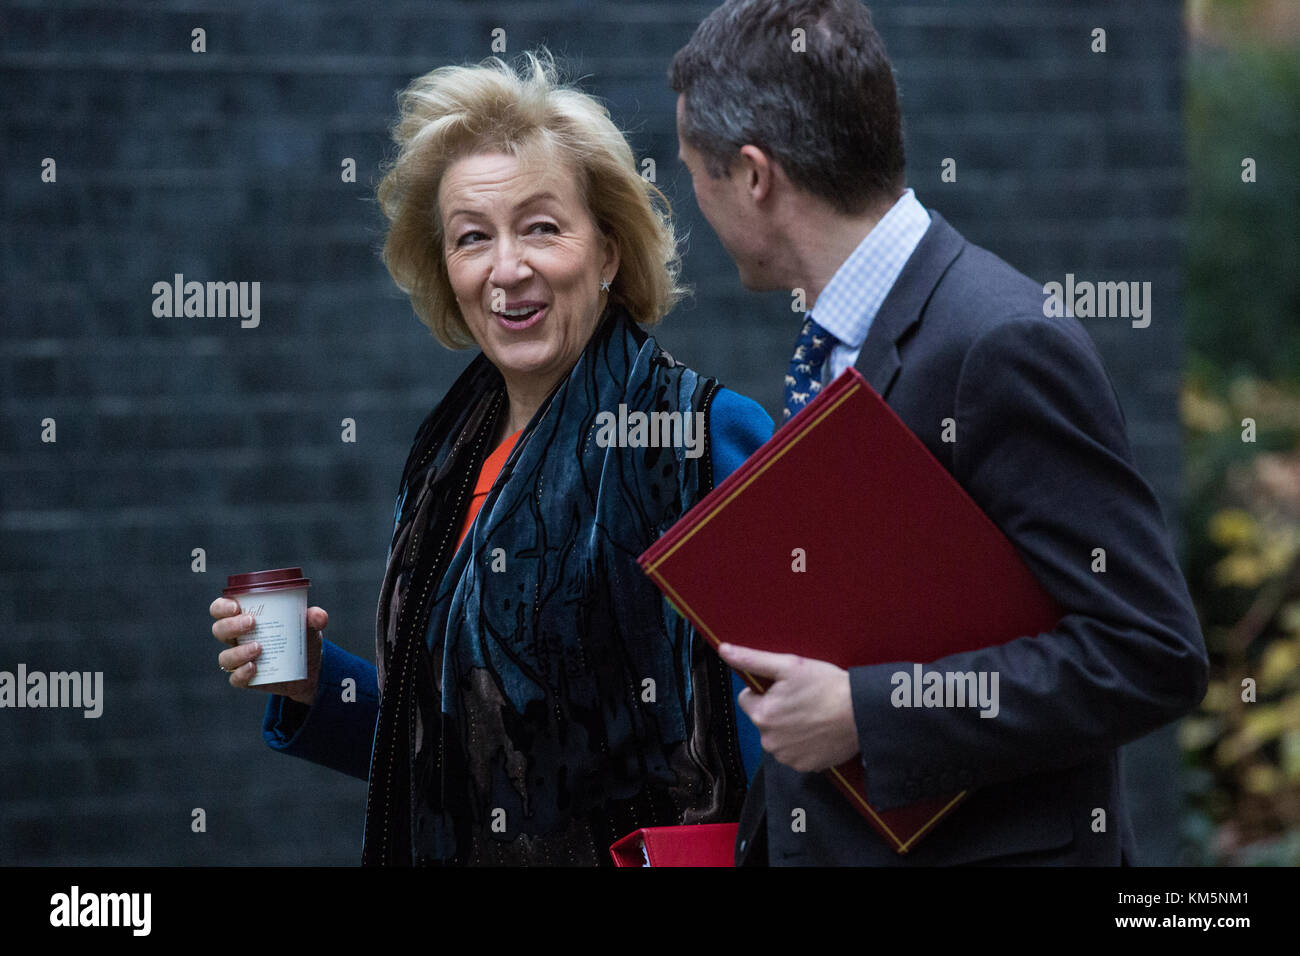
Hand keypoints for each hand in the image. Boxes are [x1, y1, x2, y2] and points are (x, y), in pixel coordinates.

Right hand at [209, 597, 323, 705]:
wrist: (310, 669)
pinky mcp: (246, 678)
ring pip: (225, 657)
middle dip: (231, 625)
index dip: (222, 607)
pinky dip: (242, 673)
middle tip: (252, 623)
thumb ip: (315, 617)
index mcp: (244, 618)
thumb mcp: (309, 626)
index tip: (236, 606)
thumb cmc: (301, 638)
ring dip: (238, 652)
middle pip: (219, 630)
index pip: (220, 609)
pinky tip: (254, 668)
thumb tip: (318, 616)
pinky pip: (235, 678)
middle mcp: (237, 638)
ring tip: (259, 648)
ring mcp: (240, 659)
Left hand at [717, 643, 859, 772]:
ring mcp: (788, 757)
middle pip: (764, 719)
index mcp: (762, 715)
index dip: (765, 691)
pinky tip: (819, 731)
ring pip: (778, 737)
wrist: (862, 713)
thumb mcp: (788, 665)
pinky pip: (795, 753)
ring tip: (812, 714)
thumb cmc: (827, 686)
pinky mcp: (806, 767)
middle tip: (802, 699)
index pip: (748, 700)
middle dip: (777, 709)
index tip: (786, 687)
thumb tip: (724, 650)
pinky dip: (803, 743)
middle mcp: (770, 741)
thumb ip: (752, 659)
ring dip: (789, 727)